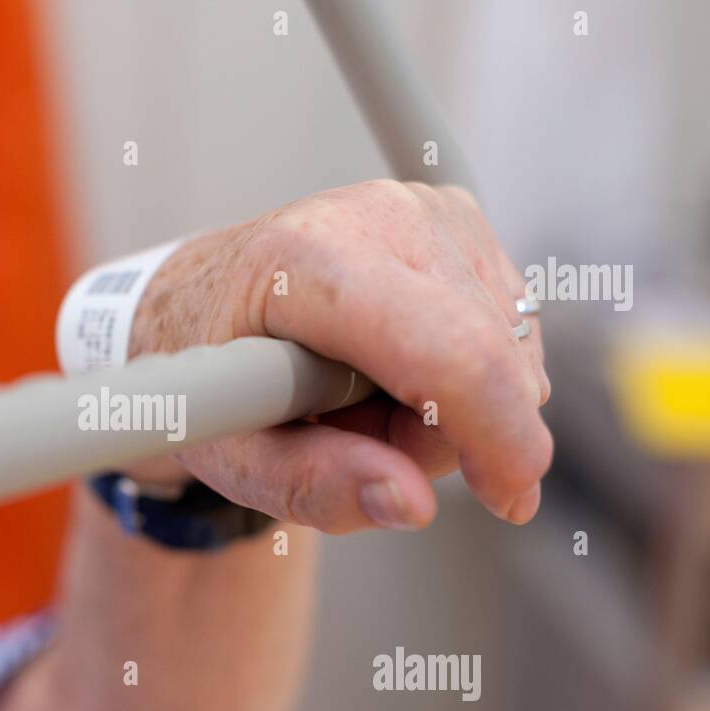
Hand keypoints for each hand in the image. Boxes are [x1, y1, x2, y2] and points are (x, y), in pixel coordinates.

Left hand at [127, 180, 551, 533]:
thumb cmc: (209, 369)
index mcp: (307, 260)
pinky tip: (392, 367)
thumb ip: (312, 484)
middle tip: (355, 438)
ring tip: (358, 400)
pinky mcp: (457, 219)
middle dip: (444, 433)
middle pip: (486, 357)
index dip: (495, 432)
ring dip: (448, 407)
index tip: (509, 498)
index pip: (444, 347)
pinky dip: (460, 370)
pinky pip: (508, 328)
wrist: (200, 301)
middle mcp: (379, 214)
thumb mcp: (229, 453)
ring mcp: (426, 209)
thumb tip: (412, 502)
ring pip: (509, 348)